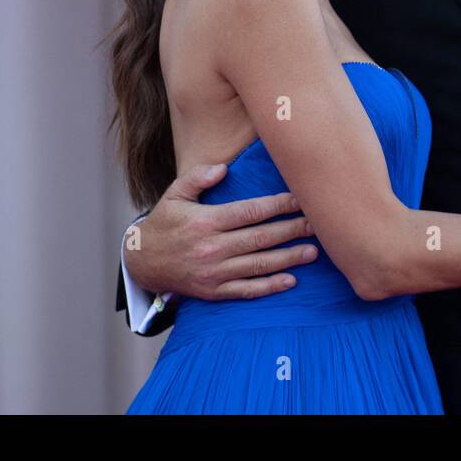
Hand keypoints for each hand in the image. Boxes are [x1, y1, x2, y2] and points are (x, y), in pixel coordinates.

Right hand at [125, 163, 317, 300]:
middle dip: (292, 230)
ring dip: (288, 258)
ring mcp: (213, 272)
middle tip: (319, 224)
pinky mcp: (213, 291)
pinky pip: (246, 290)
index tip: (300, 199)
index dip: (278, 205)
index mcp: (205, 221)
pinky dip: (269, 287)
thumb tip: (224, 168)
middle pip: (260, 238)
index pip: (249, 212)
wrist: (141, 263)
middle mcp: (211, 248)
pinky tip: (290, 280)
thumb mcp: (174, 194)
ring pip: (258, 265)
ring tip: (313, 251)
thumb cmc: (164, 223)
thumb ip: (198, 177)